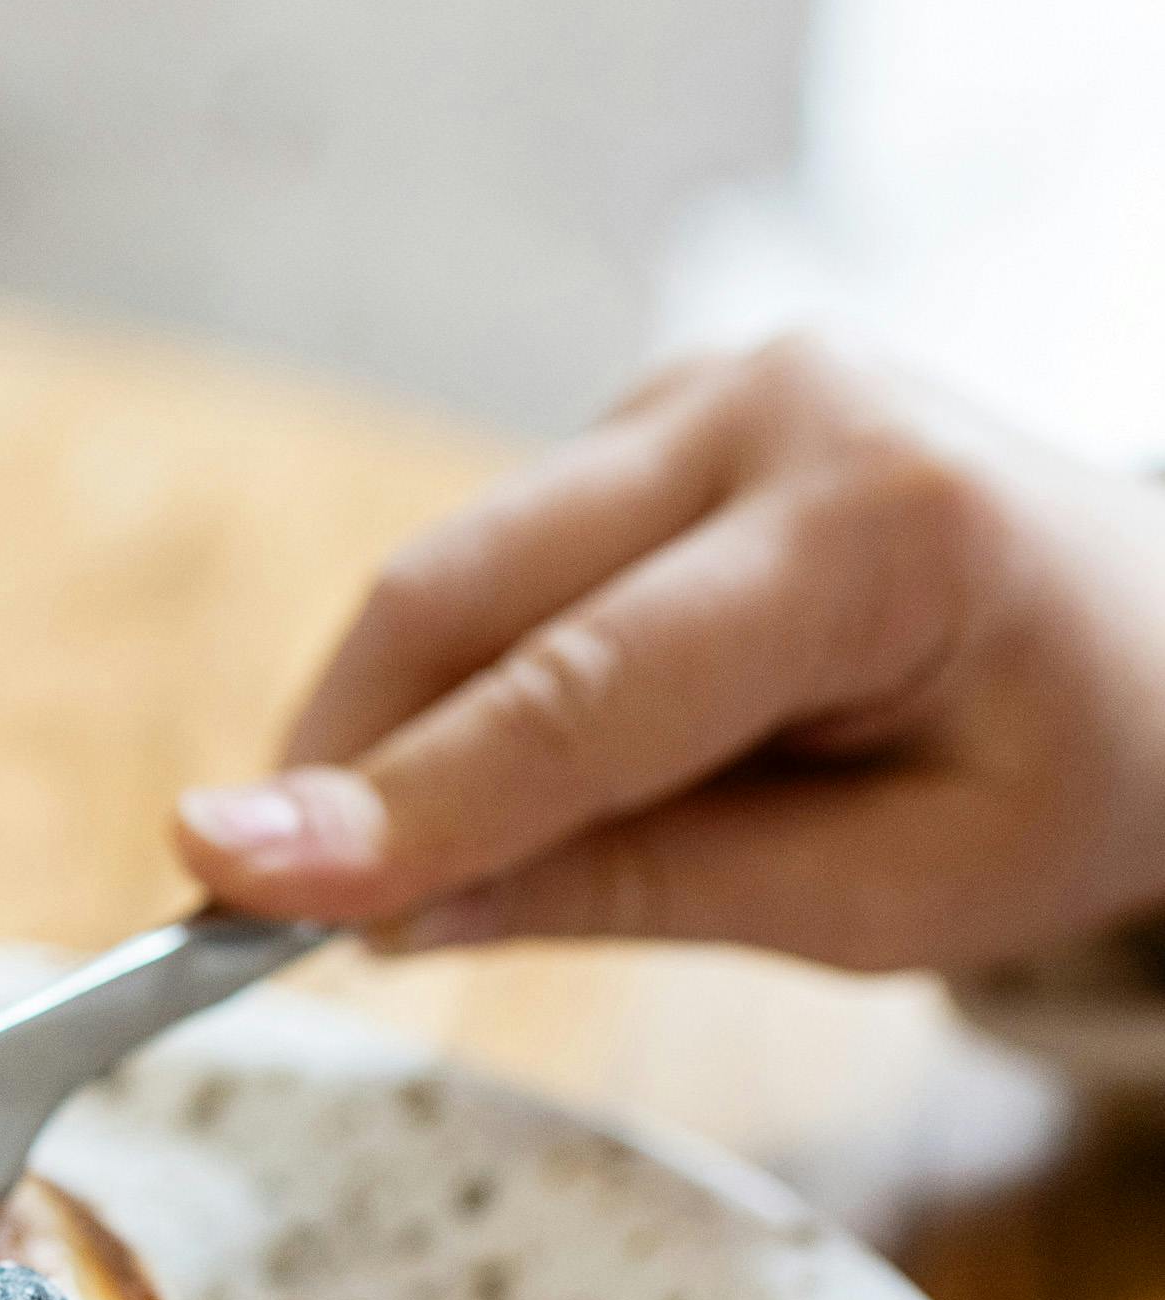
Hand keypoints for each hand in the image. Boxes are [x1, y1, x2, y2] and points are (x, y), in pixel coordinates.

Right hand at [176, 339, 1164, 972]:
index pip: (585, 692)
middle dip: (344, 755)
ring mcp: (712, 386)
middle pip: (472, 589)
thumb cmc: (1070, 776)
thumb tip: (386, 913)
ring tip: (370, 872)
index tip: (228, 873)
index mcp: (883, 527)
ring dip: (394, 728)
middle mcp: (782, 405)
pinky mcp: (659, 413)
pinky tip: (485, 775)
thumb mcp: (889, 897)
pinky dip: (459, 682)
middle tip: (243, 901)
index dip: (398, 800)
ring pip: (463, 571)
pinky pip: (506, 563)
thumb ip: (634, 887)